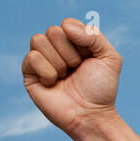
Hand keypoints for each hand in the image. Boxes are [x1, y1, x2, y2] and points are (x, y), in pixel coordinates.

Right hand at [22, 18, 121, 135]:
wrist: (92, 116)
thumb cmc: (101, 89)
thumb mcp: (110, 58)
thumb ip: (94, 35)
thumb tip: (65, 26)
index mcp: (73, 41)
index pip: (67, 24)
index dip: (80, 42)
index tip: (89, 59)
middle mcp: (55, 48)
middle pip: (52, 31)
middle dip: (70, 53)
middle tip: (76, 70)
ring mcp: (41, 60)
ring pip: (38, 40)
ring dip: (58, 62)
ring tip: (65, 77)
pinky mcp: (29, 74)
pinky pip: (31, 57)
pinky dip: (46, 71)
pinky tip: (53, 83)